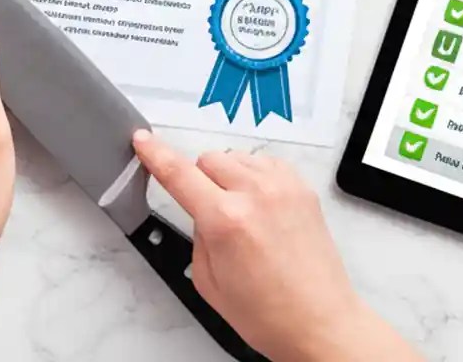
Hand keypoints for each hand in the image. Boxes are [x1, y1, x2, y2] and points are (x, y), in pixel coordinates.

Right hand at [132, 130, 420, 361]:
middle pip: (207, 159)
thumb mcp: (208, 282)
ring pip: (237, 158)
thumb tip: (199, 210)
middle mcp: (256, 195)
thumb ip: (198, 235)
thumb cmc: (269, 314)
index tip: (143, 140)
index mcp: (226, 220)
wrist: (319, 322)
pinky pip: (266, 163)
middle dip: (198, 181)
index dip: (155, 153)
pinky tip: (258, 205)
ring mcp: (283, 188)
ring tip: (238, 213)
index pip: (178, 172)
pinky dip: (255, 176)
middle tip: (207, 212)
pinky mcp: (302, 189)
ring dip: (228, 177)